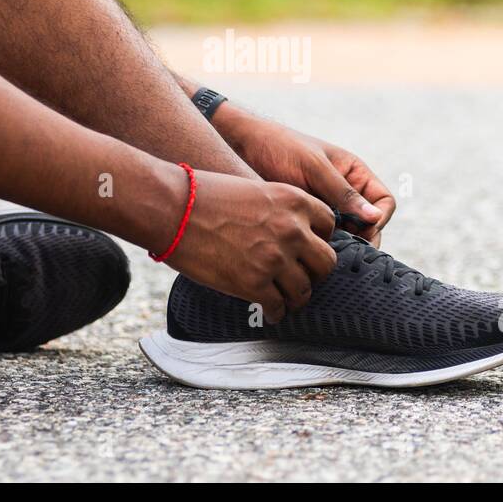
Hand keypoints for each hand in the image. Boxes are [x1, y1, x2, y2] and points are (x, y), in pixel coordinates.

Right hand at [163, 169, 336, 321]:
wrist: (173, 207)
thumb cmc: (205, 194)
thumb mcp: (254, 188)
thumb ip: (278, 209)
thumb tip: (287, 231)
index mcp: (294, 201)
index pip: (329, 225)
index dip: (319, 239)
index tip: (309, 249)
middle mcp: (292, 230)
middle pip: (326, 262)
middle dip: (315, 273)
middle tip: (303, 277)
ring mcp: (274, 258)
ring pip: (304, 290)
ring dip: (296, 298)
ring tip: (286, 300)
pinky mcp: (254, 283)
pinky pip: (278, 307)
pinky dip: (275, 313)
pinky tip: (268, 311)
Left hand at [217, 109, 396, 244]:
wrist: (244, 146)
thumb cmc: (281, 147)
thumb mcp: (313, 167)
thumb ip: (343, 192)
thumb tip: (375, 218)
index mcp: (355, 173)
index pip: (384, 202)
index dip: (379, 219)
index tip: (363, 233)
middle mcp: (346, 191)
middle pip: (369, 223)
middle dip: (363, 238)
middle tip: (345, 252)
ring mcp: (327, 206)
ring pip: (348, 233)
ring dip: (342, 244)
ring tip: (327, 253)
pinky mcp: (308, 218)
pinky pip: (325, 236)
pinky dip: (323, 245)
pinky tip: (312, 252)